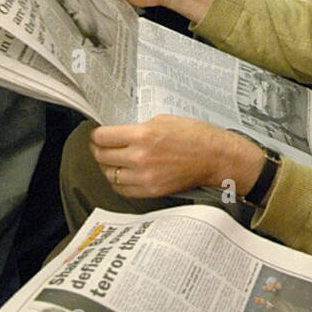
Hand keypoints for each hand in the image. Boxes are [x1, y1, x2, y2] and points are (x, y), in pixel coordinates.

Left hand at [90, 116, 262, 198]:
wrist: (215, 158)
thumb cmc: (195, 135)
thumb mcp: (164, 120)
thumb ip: (139, 128)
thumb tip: (121, 134)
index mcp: (143, 135)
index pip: (103, 137)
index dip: (96, 135)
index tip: (97, 134)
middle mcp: (140, 157)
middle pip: (102, 157)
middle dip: (98, 150)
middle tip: (100, 146)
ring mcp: (145, 177)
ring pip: (110, 175)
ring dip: (107, 167)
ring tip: (110, 161)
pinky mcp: (151, 191)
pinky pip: (122, 189)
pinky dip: (117, 182)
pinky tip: (122, 174)